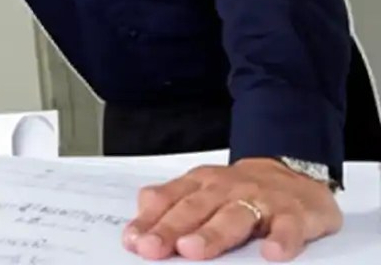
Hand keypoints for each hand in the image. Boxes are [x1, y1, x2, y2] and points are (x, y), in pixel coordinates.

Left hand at [123, 158, 341, 260]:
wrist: (296, 174)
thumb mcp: (202, 191)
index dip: (148, 221)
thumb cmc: (239, 192)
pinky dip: (281, 240)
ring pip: (234, 218)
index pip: (168, 201)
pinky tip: (272, 254)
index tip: (132, 241)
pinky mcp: (294, 214)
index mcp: (199, 184)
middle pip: (195, 209)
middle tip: (152, 248)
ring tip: (193, 250)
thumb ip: (170, 206)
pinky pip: (288, 228)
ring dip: (212, 234)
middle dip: (171, 229)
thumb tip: (136, 230)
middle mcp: (226, 189)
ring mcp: (260, 200)